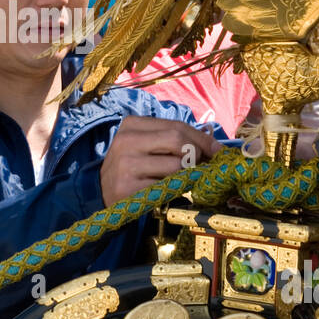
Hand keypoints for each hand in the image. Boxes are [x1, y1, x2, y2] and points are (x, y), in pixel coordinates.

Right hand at [99, 115, 220, 206]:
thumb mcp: (146, 146)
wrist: (101, 193)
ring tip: (184, 179)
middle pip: (177, 140)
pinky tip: (170, 191)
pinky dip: (175, 190)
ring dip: (187, 175)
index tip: (217, 150)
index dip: (202, 138)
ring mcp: (126, 165)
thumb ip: (173, 140)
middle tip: (204, 166)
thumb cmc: (132, 168)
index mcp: (132, 125)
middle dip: (198, 154)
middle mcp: (126, 141)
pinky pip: (166, 187)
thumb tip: (214, 144)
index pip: (177, 126)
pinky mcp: (128, 188)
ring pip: (176, 166)